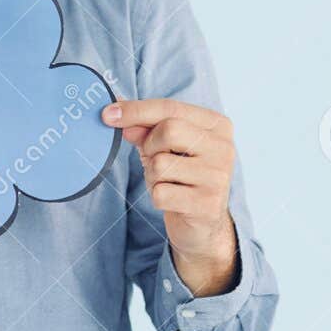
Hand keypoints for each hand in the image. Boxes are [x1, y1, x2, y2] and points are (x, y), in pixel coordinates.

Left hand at [103, 97, 238, 296]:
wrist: (202, 223)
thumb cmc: (181, 176)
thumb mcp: (161, 145)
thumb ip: (142, 126)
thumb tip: (115, 111)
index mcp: (217, 125)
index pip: (171, 107)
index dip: (136, 110)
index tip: (106, 114)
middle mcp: (224, 148)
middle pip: (168, 130)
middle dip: (150, 146)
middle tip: (156, 159)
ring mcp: (218, 177)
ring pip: (160, 164)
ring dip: (153, 175)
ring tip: (168, 182)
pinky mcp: (207, 204)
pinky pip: (161, 193)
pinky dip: (157, 197)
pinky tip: (173, 199)